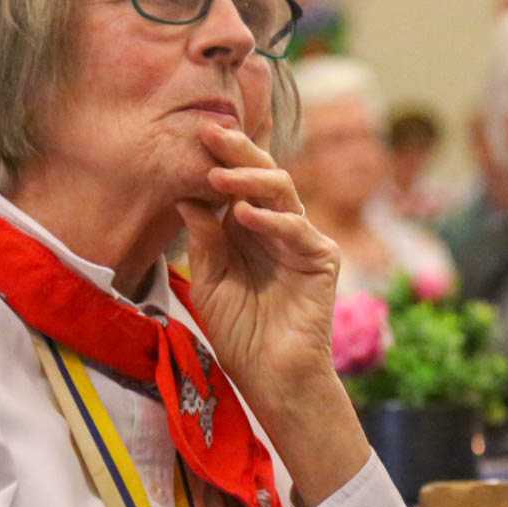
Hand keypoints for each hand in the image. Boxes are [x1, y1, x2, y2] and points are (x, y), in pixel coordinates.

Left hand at [176, 122, 338, 393]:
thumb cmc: (240, 333)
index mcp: (249, 228)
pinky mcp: (321, 258)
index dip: (219, 157)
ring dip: (249, 178)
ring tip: (217, 174)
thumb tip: (186, 197)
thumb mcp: (210, 281)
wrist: (270, 376)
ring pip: (282, 191)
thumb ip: (204, 240)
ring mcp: (302, 239)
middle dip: (237, 150)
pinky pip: (297, 228)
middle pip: (262, 174)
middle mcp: (277, 226)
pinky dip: (271, 219)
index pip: (237, 181)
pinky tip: (243, 214)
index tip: (190, 135)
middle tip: (210, 131)